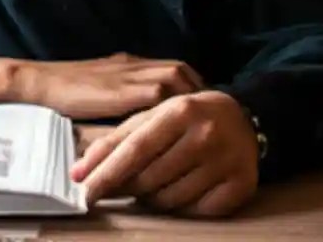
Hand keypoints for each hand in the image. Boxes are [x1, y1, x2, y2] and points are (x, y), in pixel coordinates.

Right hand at [17, 53, 203, 119]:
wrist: (40, 83)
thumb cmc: (64, 90)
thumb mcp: (101, 86)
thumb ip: (123, 93)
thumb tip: (143, 114)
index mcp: (131, 63)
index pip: (176, 69)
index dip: (192, 87)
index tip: (201, 107)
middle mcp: (136, 65)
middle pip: (183, 72)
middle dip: (199, 93)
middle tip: (206, 118)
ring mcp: (132, 75)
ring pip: (177, 79)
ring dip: (191, 100)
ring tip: (197, 125)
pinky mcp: (125, 91)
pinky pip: (161, 97)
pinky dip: (173, 110)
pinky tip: (179, 130)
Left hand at [70, 91, 259, 217]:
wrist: (243, 118)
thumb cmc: (186, 117)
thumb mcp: (152, 116)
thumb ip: (115, 140)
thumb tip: (79, 172)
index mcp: (180, 111)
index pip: (135, 150)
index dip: (107, 173)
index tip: (83, 191)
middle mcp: (205, 135)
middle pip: (150, 178)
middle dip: (128, 187)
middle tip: (122, 185)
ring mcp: (226, 162)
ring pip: (170, 200)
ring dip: (152, 199)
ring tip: (155, 184)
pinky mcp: (241, 185)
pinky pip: (196, 211)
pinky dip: (182, 208)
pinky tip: (182, 190)